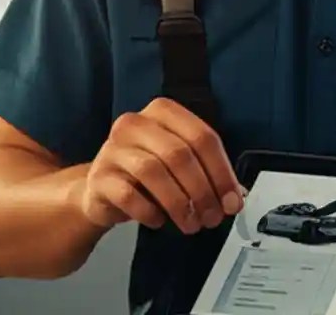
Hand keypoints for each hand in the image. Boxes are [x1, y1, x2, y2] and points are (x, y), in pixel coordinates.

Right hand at [79, 98, 242, 234]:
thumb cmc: (148, 175)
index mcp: (163, 112)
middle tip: (213, 218)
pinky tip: (159, 221)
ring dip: (179, 204)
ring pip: (154, 172)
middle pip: (180, 154)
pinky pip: (128, 194)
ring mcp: (113, 148)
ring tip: (192, 224)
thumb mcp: (180, 165)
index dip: (222, 172)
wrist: (102, 190)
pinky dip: (149, 211)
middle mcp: (136, 123)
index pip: (202, 137)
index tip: (233, 202)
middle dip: (203, 191)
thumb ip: (207, 173)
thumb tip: (236, 197)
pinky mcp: (99, 176)